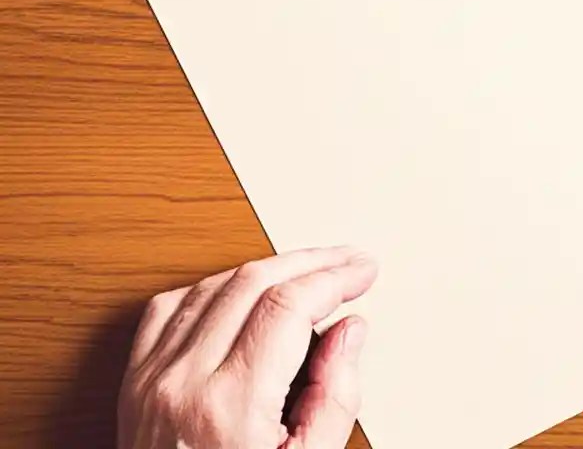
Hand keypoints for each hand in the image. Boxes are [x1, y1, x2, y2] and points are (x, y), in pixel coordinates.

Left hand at [119, 246, 377, 448]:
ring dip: (266, 269)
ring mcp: (151, 380)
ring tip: (306, 273)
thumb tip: (348, 331)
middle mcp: (181, 384)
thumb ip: (334, 396)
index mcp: (228, 406)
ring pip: (211, 285)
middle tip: (347, 263)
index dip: (334, 277)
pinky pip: (169, 308)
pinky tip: (242, 292)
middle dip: (309, 262)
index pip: (288, 305)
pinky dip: (213, 288)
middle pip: (252, 282)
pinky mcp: (134, 383)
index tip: (361, 272)